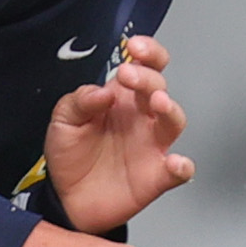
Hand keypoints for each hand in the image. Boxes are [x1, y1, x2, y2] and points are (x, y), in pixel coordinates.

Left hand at [43, 36, 194, 232]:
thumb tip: (102, 90)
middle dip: (147, 78)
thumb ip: (80, 101)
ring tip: (158, 103)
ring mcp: (151, 146)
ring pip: (173, 121)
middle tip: (129, 76)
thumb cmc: (70, 155)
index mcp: (121, 98)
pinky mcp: (156, 177)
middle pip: (158, 88)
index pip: (145, 66)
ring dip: (170, 109)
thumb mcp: (63, 120)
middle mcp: (141, 118)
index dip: (147, 52)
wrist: (66, 199)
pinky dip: (182, 167)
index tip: (135, 47)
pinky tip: (176, 163)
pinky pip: (177, 171)